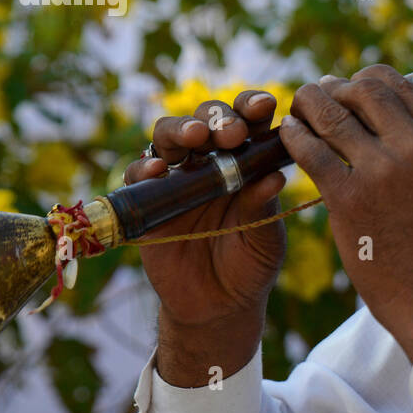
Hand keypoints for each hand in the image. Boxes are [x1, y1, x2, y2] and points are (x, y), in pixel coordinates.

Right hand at [121, 90, 285, 332]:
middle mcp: (210, 161)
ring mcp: (176, 177)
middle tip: (232, 132)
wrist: (218, 305)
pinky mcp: (147, 200)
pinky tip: (157, 171)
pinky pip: (137, 174)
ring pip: (168, 136)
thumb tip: (275, 178)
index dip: (253, 106)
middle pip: (207, 120)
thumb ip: (263, 207)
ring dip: (180, 129)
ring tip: (195, 137)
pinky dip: (144, 167)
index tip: (264, 106)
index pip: (249, 121)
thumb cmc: (251, 264)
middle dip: (218, 118)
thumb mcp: (265, 238)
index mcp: (246, 161)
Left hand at [278, 65, 412, 361]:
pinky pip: (311, 151)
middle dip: (334, 88)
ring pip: (332, 113)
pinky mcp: (349, 198)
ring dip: (308, 104)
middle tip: (316, 97)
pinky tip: (287, 137)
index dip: (365, 81)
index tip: (348, 89)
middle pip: (363, 91)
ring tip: (296, 110)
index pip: (399, 85)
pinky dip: (294, 136)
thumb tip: (386, 120)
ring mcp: (382, 170)